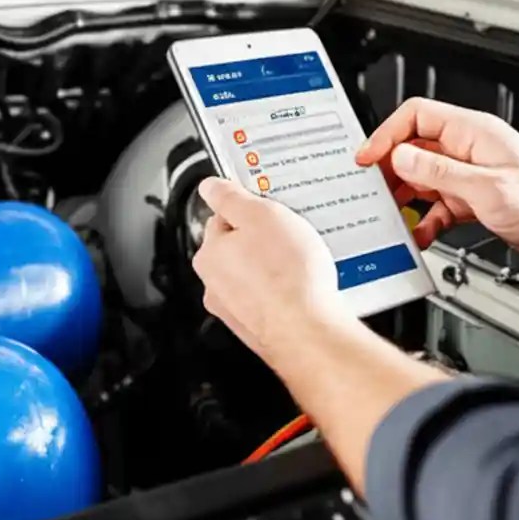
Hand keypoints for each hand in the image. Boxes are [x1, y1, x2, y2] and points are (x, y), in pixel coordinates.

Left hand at [192, 177, 354, 358]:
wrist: (309, 332)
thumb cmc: (288, 276)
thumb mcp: (261, 216)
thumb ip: (231, 198)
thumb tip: (211, 187)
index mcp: (209, 254)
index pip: (221, 218)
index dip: (248, 210)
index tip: (268, 209)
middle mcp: (214, 285)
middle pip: (237, 249)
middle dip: (262, 240)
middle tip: (290, 236)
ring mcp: (235, 310)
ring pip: (254, 275)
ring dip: (273, 267)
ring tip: (301, 264)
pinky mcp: (258, 327)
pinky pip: (269, 299)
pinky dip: (282, 292)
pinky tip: (302, 288)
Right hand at [356, 97, 518, 261]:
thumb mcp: (488, 187)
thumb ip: (440, 171)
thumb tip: (401, 156)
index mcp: (472, 132)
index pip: (416, 116)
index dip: (387, 134)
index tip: (367, 157)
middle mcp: (468, 149)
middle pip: (412, 148)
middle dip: (390, 169)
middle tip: (374, 190)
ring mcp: (469, 174)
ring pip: (421, 178)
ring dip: (405, 197)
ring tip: (392, 214)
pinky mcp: (473, 199)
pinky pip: (437, 206)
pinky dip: (425, 220)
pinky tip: (420, 233)